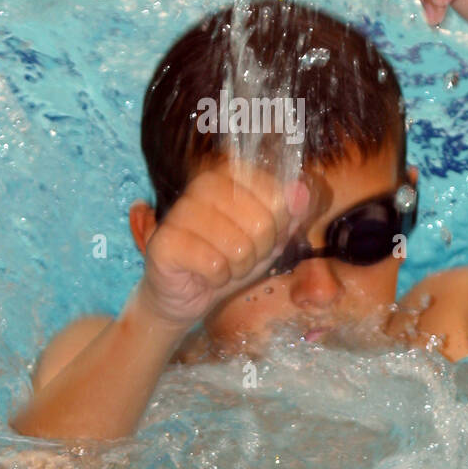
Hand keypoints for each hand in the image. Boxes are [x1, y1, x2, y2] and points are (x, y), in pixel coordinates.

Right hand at [138, 158, 310, 329]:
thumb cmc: (229, 260)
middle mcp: (201, 185)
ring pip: (238, 245)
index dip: (278, 225)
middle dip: (259, 251)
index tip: (262, 236)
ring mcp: (180, 212)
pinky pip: (213, 264)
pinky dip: (217, 278)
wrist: (186, 294)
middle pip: (261, 222)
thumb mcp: (270, 237)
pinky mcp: (164, 242)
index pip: (276, 195)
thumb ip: (289, 213)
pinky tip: (205, 275)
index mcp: (228, 175)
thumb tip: (303, 192)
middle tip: (240, 256)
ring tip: (223, 265)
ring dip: (237, 267)